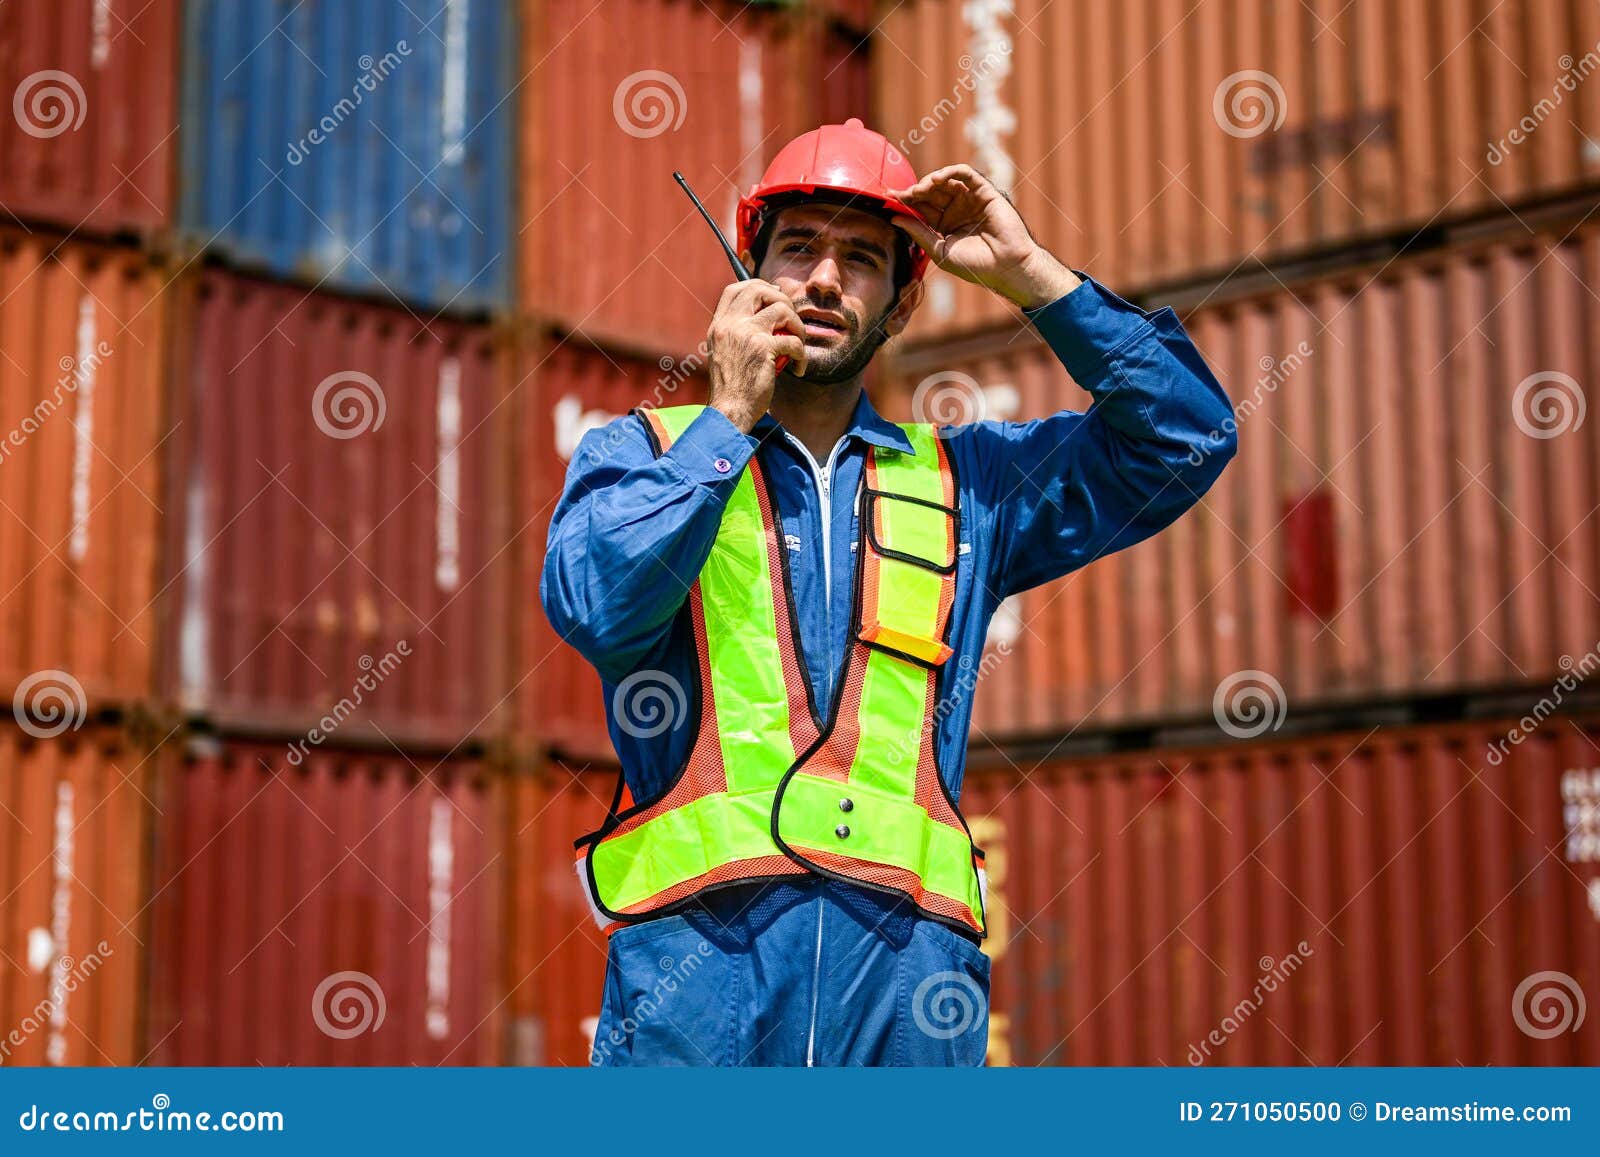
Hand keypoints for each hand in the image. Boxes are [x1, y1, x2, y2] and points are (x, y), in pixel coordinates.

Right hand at [706, 281, 807, 432]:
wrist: (728, 412)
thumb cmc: (731, 389)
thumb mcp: (724, 354)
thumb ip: (737, 334)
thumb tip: (762, 316)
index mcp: (718, 326)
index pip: (735, 288)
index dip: (757, 285)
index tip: (773, 295)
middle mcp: (729, 325)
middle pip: (759, 289)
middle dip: (781, 298)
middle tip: (790, 318)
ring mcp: (745, 334)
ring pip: (781, 309)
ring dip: (797, 325)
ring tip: (798, 344)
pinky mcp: (763, 348)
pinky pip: (793, 340)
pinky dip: (802, 355)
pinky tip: (798, 368)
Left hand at [887, 164, 1080, 309]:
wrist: (1005, 267)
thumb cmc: (975, 265)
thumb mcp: (939, 250)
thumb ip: (918, 232)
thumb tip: (895, 218)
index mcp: (944, 225)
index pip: (921, 208)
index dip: (905, 202)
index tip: (888, 198)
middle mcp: (956, 210)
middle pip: (930, 193)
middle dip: (914, 191)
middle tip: (902, 194)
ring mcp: (969, 199)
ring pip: (945, 181)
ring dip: (929, 181)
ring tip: (919, 189)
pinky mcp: (984, 191)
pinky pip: (965, 173)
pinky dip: (949, 172)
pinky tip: (936, 180)